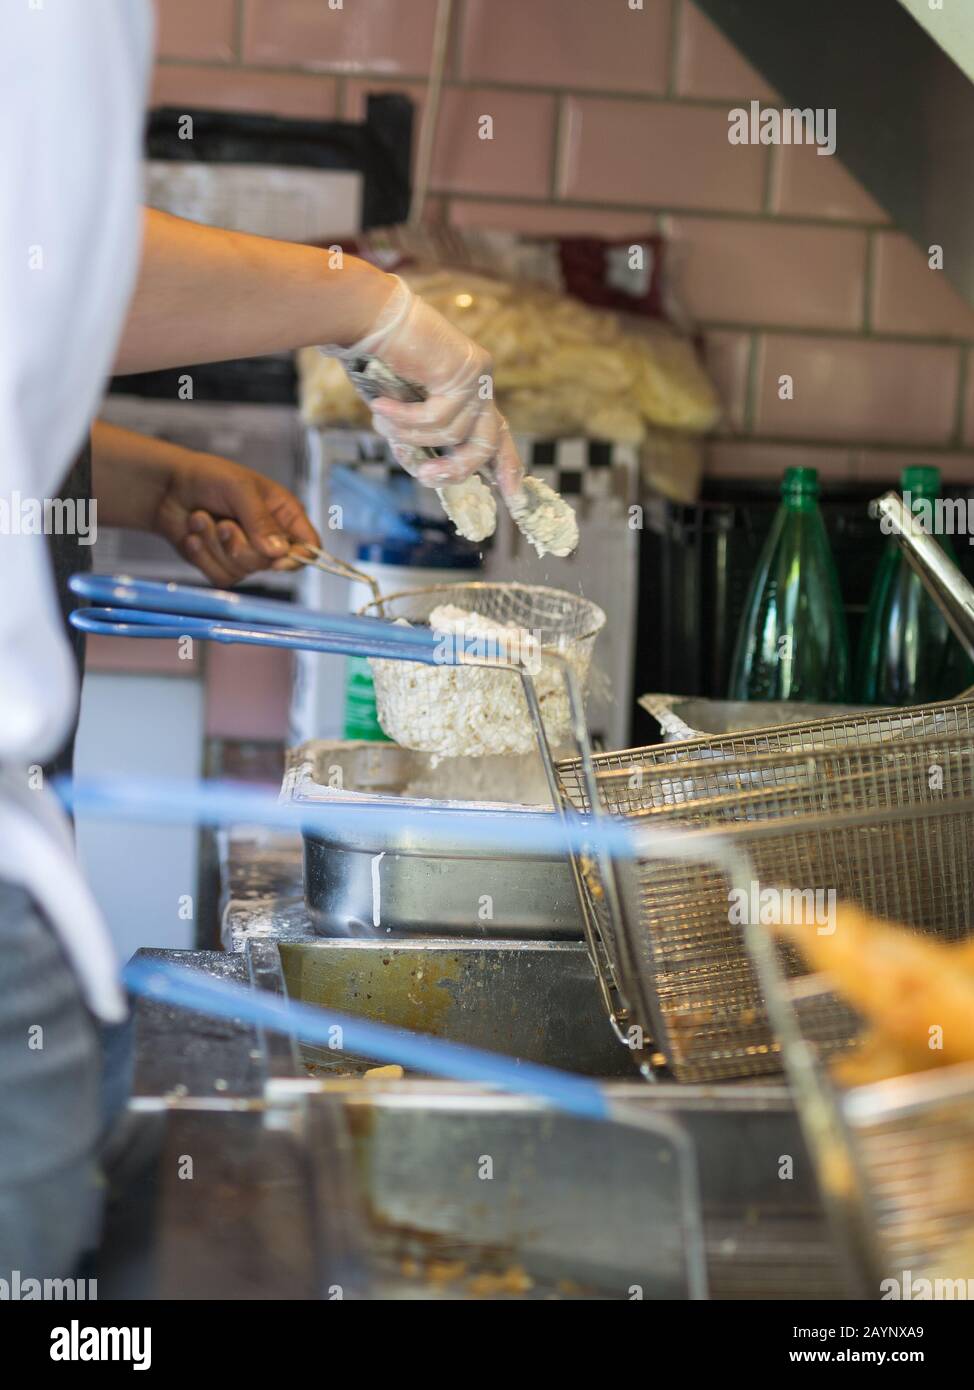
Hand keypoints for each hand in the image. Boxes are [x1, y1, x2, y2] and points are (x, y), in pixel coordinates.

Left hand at [154, 453, 320, 586]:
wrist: (166, 487)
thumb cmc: (207, 477)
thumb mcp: (238, 488)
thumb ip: (261, 520)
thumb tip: (279, 553)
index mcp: (284, 515)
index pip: (309, 546)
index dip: (297, 556)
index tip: (275, 554)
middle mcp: (269, 538)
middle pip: (272, 564)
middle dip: (241, 545)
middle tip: (223, 523)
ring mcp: (246, 555)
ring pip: (243, 571)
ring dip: (215, 545)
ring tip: (201, 519)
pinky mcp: (222, 567)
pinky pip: (221, 577)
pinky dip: (202, 557)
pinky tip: (193, 535)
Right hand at [330, 277, 523, 500]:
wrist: (371, 316)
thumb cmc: (380, 360)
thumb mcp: (406, 410)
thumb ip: (421, 437)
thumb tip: (426, 471)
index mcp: (472, 393)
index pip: (498, 435)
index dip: (507, 467)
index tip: (516, 499)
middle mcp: (481, 384)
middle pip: (486, 444)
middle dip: (457, 468)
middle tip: (425, 476)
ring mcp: (477, 376)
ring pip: (453, 435)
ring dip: (411, 435)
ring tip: (381, 421)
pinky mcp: (466, 369)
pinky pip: (437, 418)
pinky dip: (405, 420)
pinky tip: (381, 407)